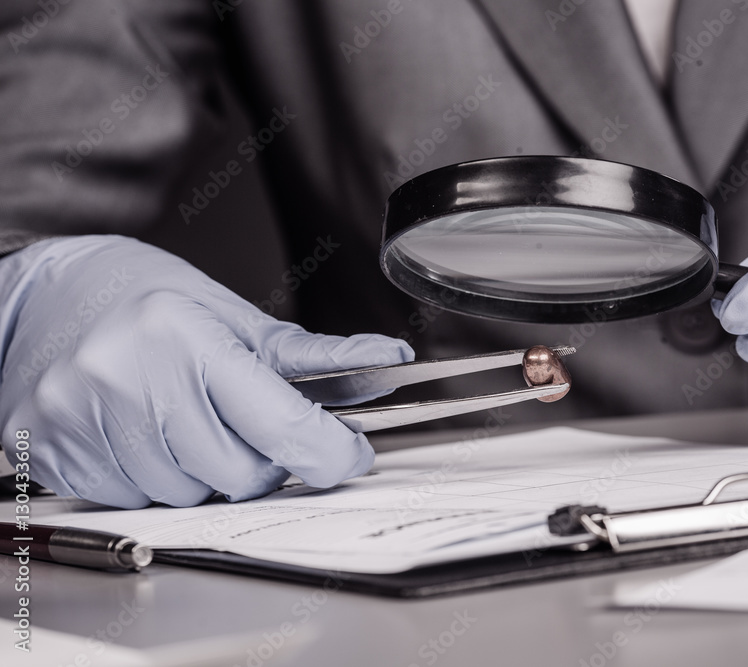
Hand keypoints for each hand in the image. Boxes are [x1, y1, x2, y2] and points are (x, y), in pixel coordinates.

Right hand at [0, 235, 412, 507]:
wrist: (44, 298)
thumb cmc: (147, 300)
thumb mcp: (234, 317)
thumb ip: (313, 356)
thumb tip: (389, 364)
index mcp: (186, 336)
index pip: (283, 426)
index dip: (332, 452)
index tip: (349, 453)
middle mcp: (130, 379)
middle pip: (240, 477)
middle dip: (264, 461)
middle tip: (251, 425)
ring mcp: (84, 421)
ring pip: (190, 496)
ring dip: (207, 472)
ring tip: (185, 417)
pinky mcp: (55, 454)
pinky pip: (138, 503)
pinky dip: (159, 479)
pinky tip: (145, 433)